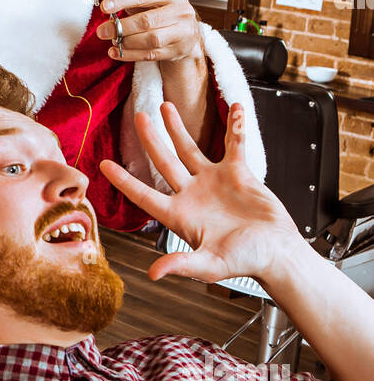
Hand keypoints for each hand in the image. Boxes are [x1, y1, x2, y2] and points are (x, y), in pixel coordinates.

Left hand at [86, 0, 203, 63]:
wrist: (185, 33)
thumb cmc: (161, 11)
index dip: (121, 0)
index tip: (104, 7)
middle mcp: (180, 11)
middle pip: (146, 20)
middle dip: (120, 27)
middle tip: (102, 31)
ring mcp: (182, 32)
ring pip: (150, 39)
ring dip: (127, 42)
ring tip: (113, 40)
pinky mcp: (178, 50)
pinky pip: (150, 55)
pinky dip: (130, 55)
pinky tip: (117, 52)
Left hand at [100, 101, 297, 284]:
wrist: (276, 253)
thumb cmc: (245, 261)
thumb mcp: (210, 265)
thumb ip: (181, 264)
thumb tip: (153, 274)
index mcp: (179, 216)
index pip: (144, 195)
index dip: (124, 180)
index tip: (103, 165)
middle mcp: (192, 195)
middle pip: (164, 162)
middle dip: (151, 139)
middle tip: (138, 116)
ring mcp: (213, 181)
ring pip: (190, 149)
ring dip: (178, 128)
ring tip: (166, 106)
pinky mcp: (238, 173)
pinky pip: (234, 144)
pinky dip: (235, 126)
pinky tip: (236, 108)